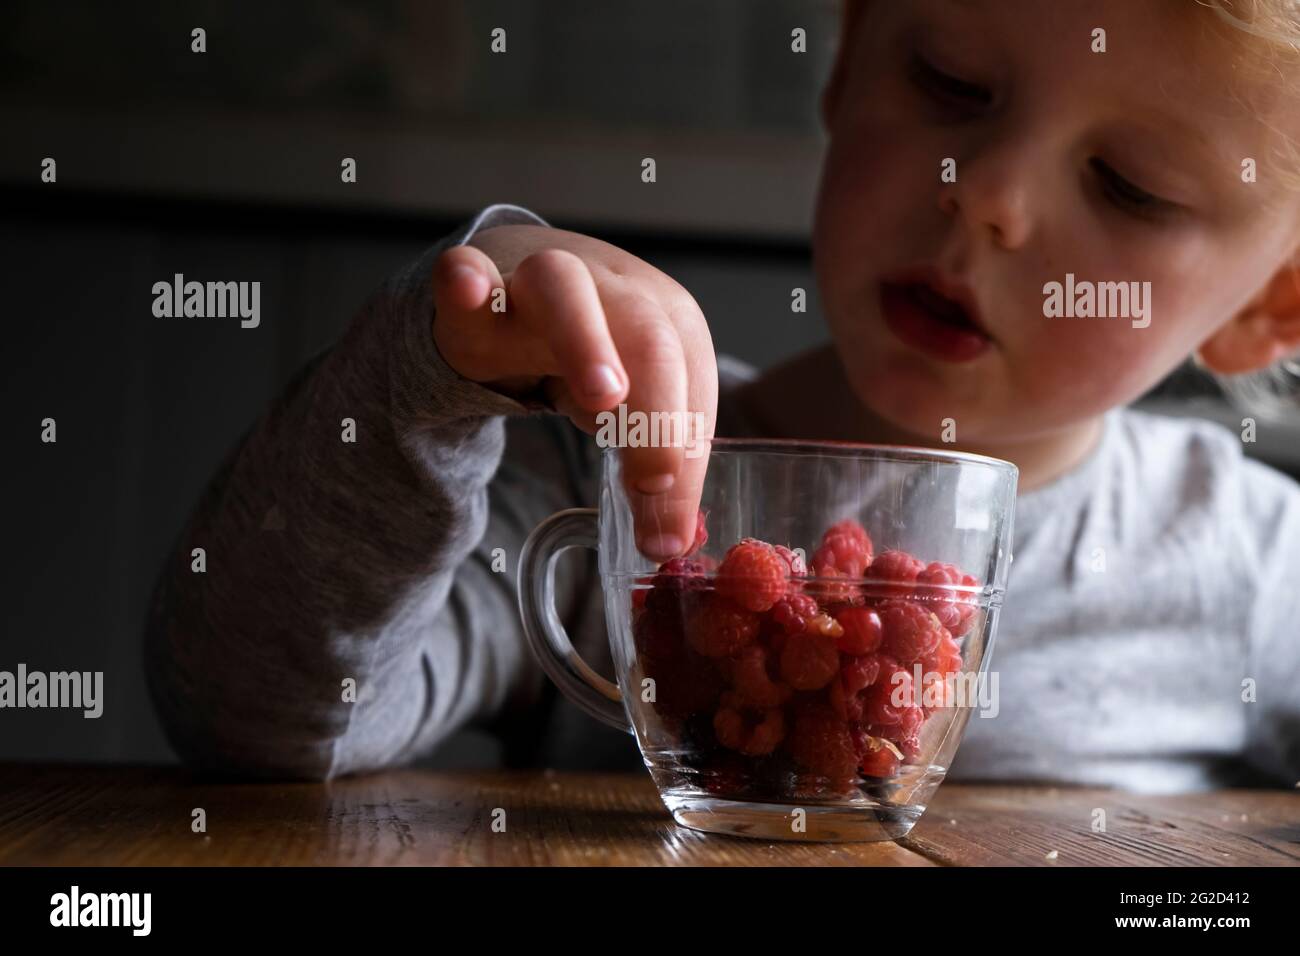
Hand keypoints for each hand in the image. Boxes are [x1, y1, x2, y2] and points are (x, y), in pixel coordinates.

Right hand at [432, 224, 716, 560]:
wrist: (519, 283)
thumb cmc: (595, 350)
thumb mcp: (633, 410)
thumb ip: (654, 472)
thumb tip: (671, 544)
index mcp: (668, 319)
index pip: (691, 384)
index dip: (685, 451)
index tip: (670, 522)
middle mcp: (614, 289)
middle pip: (648, 337)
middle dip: (659, 413)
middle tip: (653, 481)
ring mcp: (542, 281)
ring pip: (566, 290)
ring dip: (587, 341)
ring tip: (602, 395)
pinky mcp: (476, 287)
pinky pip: (466, 272)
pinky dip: (464, 281)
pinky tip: (464, 288)